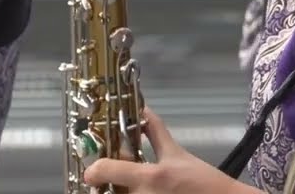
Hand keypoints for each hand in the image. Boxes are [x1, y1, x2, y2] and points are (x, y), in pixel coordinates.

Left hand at [82, 108, 249, 193]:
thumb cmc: (201, 179)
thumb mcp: (177, 153)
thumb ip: (155, 132)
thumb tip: (143, 109)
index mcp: (150, 176)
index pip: (106, 170)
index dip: (94, 170)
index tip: (92, 172)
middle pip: (109, 189)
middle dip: (109, 184)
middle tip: (112, 180)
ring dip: (123, 191)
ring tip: (140, 187)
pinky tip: (147, 192)